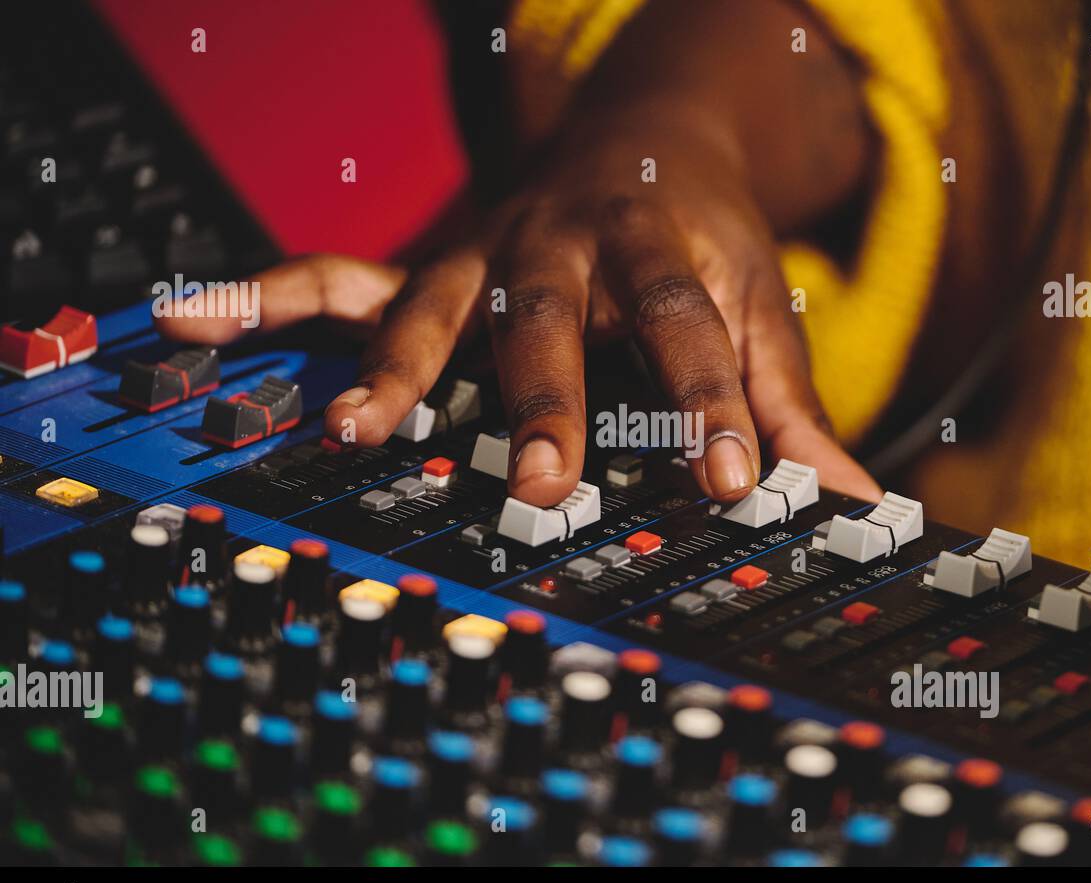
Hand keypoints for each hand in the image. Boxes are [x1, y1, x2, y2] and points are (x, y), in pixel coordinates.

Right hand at [157, 0, 881, 507]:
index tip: (739, 483)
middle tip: (541, 482)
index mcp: (664, 248)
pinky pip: (337, 272)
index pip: (694, 326)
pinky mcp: (432, 257)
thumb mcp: (762, 306)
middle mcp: (567, 241)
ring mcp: (487, 246)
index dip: (716, 402)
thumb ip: (793, 405)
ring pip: (436, 303)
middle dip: (545, 398)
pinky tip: (188, 317)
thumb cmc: (707, 241)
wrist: (652, 136)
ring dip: (393, 369)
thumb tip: (867, 502)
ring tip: (353, 434)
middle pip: (554, 316)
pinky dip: (264, 294)